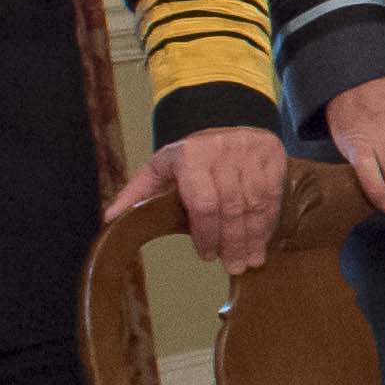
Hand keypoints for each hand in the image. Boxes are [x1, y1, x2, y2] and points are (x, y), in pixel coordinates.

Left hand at [104, 121, 293, 274]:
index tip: (205, 255)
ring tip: (249, 260)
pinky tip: (262, 240)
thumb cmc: (188, 155)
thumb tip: (110, 219)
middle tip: (232, 266)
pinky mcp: (273, 153)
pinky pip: (274, 195)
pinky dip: (269, 222)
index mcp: (190, 156)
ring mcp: (251, 151)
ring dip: (253, 237)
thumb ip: (137, 193)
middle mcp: (222, 150)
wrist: (224, 117)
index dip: (206, 233)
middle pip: (232, 207)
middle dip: (232, 242)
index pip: (203, 202)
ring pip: (256, 204)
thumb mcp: (159, 168)